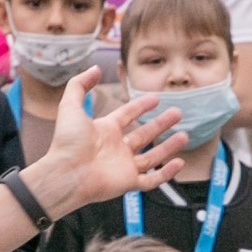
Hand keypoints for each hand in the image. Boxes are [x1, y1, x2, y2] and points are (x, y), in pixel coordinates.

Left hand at [36, 67, 187, 218]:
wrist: (66, 174)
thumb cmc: (66, 143)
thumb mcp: (70, 107)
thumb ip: (79, 85)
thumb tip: (94, 68)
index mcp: (105, 131)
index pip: (127, 115)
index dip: (141, 106)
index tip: (156, 98)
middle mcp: (116, 148)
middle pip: (144, 134)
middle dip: (162, 124)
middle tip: (178, 112)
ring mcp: (124, 166)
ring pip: (152, 156)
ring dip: (169, 146)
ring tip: (185, 136)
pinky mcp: (128, 183)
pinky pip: (152, 180)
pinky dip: (166, 173)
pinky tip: (179, 163)